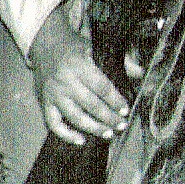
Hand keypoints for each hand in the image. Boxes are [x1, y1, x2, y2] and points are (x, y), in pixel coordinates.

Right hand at [28, 3, 127, 145]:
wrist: (44, 43)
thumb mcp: (95, 47)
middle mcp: (65, 81)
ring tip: (109, 134)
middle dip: (108, 117)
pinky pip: (54, 124)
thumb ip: (118, 61)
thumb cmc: (73, 46)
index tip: (125, 109)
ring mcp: (53, 94)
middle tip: (122, 125)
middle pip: (91, 105)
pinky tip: (81, 140)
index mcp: (78, 65)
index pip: (101, 87)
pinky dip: (66, 135)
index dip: (115, 100)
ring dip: (94, 128)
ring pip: (75, 117)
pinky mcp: (44, 102)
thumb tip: (141, 73)